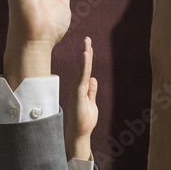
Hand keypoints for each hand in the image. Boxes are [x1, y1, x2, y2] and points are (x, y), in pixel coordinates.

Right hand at [65, 37, 98, 161]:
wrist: (80, 131)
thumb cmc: (85, 119)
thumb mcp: (92, 102)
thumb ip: (92, 90)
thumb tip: (93, 79)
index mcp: (81, 87)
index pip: (86, 69)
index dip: (87, 57)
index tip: (88, 46)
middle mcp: (78, 86)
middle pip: (84, 66)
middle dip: (86, 52)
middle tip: (87, 38)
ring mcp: (77, 89)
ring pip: (83, 70)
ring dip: (85, 57)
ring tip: (87, 45)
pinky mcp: (78, 93)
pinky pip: (82, 77)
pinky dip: (84, 67)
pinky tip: (86, 58)